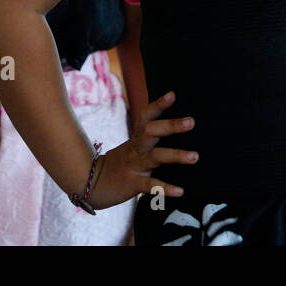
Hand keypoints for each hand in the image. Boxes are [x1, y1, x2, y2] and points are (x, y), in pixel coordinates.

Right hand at [90, 91, 198, 209]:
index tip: (172, 95)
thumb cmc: (119, 163)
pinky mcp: (132, 184)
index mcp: (136, 138)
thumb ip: (149, 138)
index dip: (158, 105)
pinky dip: (165, 189)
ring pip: (155, 157)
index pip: (146, 116)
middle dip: (170, 126)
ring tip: (194, 156)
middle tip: (191, 122)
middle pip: (150, 131)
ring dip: (175, 156)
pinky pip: (150, 185)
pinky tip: (180, 191)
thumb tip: (176, 126)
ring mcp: (134, 166)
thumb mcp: (132, 147)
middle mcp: (135, 149)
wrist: (91, 184)